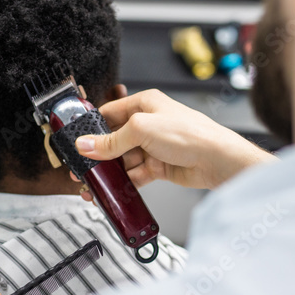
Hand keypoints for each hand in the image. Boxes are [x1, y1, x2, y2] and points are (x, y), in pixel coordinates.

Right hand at [73, 89, 275, 196]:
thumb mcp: (142, 130)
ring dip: (110, 172)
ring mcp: (154, 146)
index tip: (77, 142)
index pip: (110, 113)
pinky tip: (113, 190)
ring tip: (94, 183)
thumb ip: (112, 140)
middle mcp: (149, 123)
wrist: (217, 159)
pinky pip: (135, 174)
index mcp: (144, 104)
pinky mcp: (159, 165)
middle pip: (115, 139)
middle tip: (82, 168)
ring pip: (123, 160)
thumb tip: (87, 144)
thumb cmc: (191, 134)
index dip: (93, 128)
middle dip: (99, 155)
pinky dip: (124, 183)